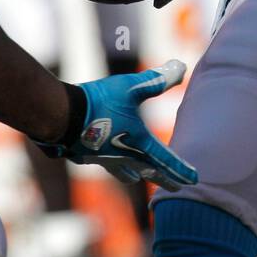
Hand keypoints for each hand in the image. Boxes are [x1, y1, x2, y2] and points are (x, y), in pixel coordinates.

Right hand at [42, 61, 197, 190]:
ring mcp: (105, 158)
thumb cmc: (100, 101)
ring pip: (126, 171)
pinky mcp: (88, 155)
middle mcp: (124, 155)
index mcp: (139, 142)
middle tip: (178, 189)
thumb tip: (181, 67)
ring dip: (138, 174)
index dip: (182, 169)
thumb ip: (157, 80)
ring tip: (139, 178)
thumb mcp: (131, 87)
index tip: (195, 180)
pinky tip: (107, 161)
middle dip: (165, 179)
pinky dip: (113, 165)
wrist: (61, 116)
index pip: (167, 159)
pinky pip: (106, 164)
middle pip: (150, 171)